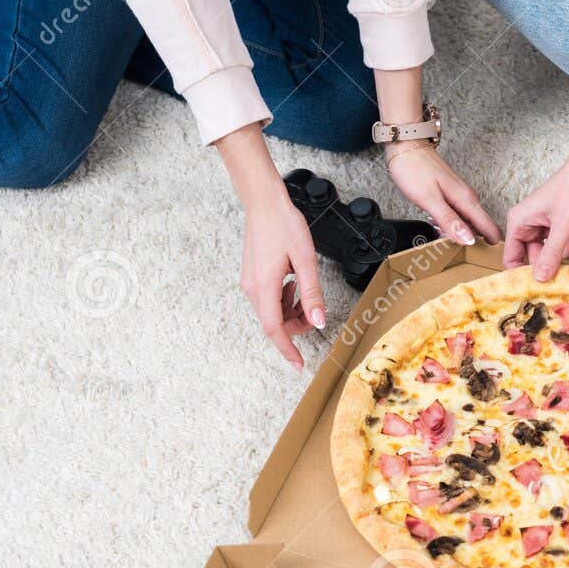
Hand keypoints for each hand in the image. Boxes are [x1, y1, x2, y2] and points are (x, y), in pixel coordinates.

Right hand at [240, 184, 322, 368]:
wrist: (264, 203)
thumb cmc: (284, 225)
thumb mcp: (306, 260)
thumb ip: (312, 293)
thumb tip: (318, 320)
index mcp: (263, 288)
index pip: (274, 330)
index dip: (287, 350)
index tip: (298, 365)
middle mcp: (252, 289)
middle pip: (274, 323)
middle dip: (296, 324)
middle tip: (314, 311)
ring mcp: (250, 283)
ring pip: (272, 312)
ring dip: (291, 311)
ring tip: (304, 292)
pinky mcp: (253, 277)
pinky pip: (269, 299)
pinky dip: (284, 300)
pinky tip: (294, 284)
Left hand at [384, 142, 501, 244]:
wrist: (406, 148)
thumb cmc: (414, 170)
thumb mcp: (429, 200)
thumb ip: (450, 221)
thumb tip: (468, 239)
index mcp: (466, 200)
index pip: (489, 227)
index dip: (491, 244)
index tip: (488, 259)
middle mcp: (467, 198)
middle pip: (479, 227)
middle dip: (473, 243)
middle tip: (459, 254)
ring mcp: (460, 196)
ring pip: (468, 222)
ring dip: (459, 235)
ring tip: (444, 241)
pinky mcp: (451, 194)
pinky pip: (458, 216)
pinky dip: (451, 225)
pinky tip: (438, 227)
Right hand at [504, 156, 568, 279]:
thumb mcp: (564, 225)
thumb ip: (551, 255)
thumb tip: (539, 278)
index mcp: (520, 222)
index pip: (512, 257)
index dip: (525, 271)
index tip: (542, 281)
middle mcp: (530, 224)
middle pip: (540, 257)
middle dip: (563, 250)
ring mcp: (547, 224)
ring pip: (559, 251)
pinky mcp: (563, 223)